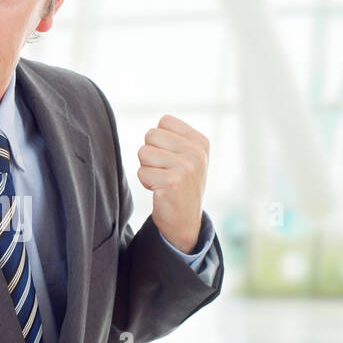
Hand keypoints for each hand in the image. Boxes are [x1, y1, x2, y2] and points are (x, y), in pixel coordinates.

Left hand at [136, 114, 208, 253]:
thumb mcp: (187, 157)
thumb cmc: (181, 185)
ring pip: (143, 152)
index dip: (159, 140)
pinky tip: (161, 191)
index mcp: (200, 142)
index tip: (170, 157)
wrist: (184, 221)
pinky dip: (146, 183)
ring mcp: (185, 168)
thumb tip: (151, 131)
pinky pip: (141, 172)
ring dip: (147, 169)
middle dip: (150, 154)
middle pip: (151, 135)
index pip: (165, 121)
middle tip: (164, 171)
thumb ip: (173, 137)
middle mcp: (196, 153)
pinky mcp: (171, 182)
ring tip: (162, 180)